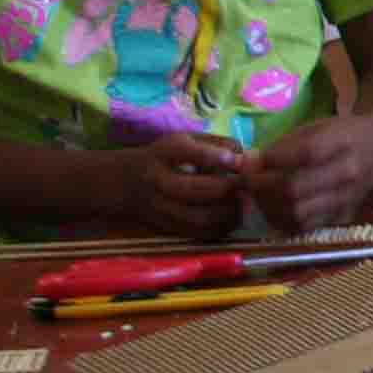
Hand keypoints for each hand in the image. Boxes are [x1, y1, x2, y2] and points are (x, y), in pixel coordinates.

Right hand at [109, 133, 244, 239]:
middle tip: (245, 185)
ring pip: (198, 216)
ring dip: (227, 212)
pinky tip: (233, 217)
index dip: (214, 157)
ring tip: (242, 202)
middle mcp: (157, 180)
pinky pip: (198, 233)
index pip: (185, 152)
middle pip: (192, 189)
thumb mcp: (186, 140)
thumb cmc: (167, 157)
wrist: (126, 182)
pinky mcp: (166, 226)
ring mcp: (160, 207)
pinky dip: (221, 227)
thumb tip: (246, 156)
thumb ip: (217, 143)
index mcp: (163, 153)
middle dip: (226, 188)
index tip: (235, 160)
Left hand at [243, 118, 372, 232]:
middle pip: (294, 189)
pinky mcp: (344, 215)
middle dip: (261, 187)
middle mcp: (347, 173)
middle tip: (247, 182)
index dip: (271, 160)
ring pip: (297, 213)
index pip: (302, 155)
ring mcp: (346, 198)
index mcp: (342, 143)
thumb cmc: (346, 132)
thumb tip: (249, 164)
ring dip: (269, 207)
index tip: (252, 159)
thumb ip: (284, 145)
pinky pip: (307, 226)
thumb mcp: (318, 126)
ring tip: (259, 196)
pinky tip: (277, 208)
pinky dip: (285, 221)